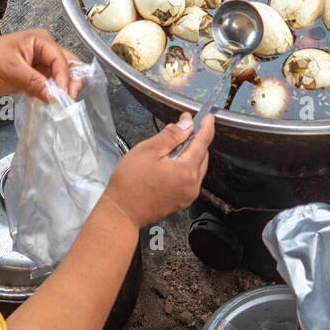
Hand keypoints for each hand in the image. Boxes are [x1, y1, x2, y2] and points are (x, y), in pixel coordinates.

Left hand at [0, 29, 82, 101]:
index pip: (59, 58)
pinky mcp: (35, 77)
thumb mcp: (10, 69)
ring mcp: (39, 64)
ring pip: (60, 76)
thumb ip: (34, 82)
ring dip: (63, 89)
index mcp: (39, 40)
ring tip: (62, 103)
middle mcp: (43, 50)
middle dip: (71, 81)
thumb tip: (53, 95)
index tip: (62, 94)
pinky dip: (53, 94)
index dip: (63, 77)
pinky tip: (51, 103)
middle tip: (70, 98)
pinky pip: (50, 85)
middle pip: (67, 64)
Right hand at [101, 112, 213, 229]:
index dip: (206, 127)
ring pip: (196, 167)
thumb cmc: (130, 184)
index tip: (208, 117)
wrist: (121, 213)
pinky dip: (184, 166)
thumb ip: (171, 135)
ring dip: (189, 153)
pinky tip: (169, 162)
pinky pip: (189, 178)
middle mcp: (192, 186)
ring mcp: (187, 196)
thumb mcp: (149, 150)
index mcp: (187, 171)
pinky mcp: (180, 201)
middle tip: (182, 127)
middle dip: (195, 139)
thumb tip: (186, 125)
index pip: (203, 143)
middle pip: (202, 155)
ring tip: (171, 146)